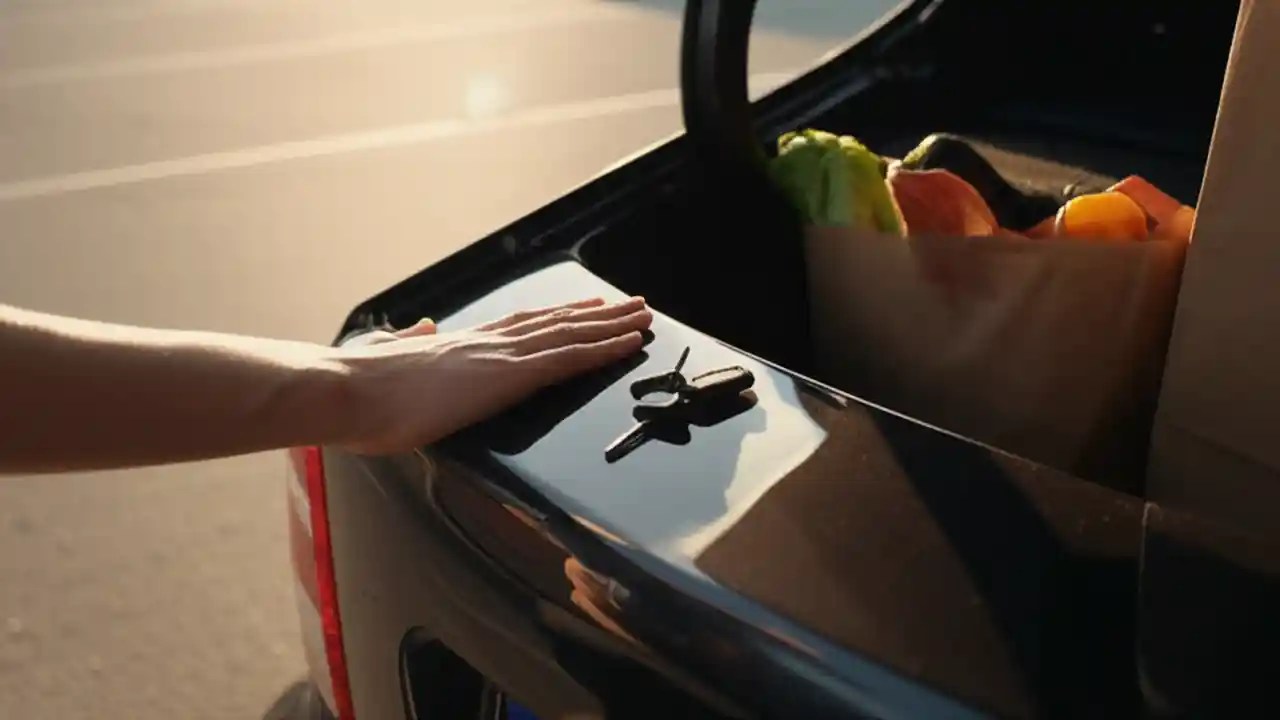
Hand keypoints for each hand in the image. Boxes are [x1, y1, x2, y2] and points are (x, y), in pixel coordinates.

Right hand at [334, 296, 651, 453]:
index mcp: (462, 342)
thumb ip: (409, 344)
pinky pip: (569, 358)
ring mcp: (501, 355)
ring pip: (572, 333)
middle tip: (633, 305)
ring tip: (645, 316)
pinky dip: (606, 349)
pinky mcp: (507, 376)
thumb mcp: (387, 358)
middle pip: (556, 321)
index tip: (586, 307)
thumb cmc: (359, 388)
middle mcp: (488, 341)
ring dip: (613, 325)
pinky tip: (631, 344)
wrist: (346, 390)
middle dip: (598, 315)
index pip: (523, 324)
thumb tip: (420, 329)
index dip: (559, 315)